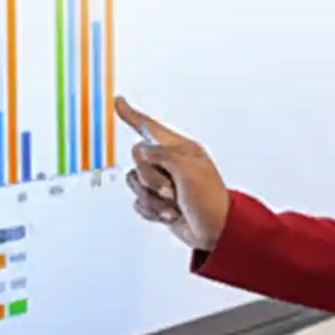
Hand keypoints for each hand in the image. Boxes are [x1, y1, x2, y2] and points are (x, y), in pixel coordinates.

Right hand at [115, 95, 229, 251]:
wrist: (216, 232)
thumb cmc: (210, 199)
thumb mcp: (187, 169)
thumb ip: (160, 155)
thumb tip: (140, 152)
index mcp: (180, 148)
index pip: (150, 127)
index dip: (132, 115)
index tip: (118, 102)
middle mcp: (169, 162)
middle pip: (138, 159)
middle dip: (151, 179)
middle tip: (172, 190)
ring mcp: (163, 183)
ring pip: (134, 183)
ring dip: (153, 199)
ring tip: (174, 205)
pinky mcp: (158, 202)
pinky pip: (138, 203)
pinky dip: (153, 212)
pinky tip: (170, 215)